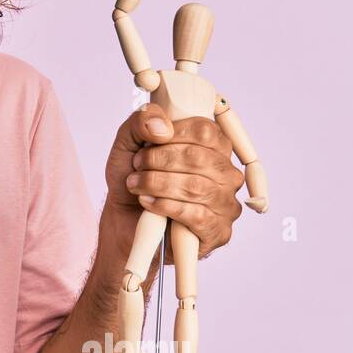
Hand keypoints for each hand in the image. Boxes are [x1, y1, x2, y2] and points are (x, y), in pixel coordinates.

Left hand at [102, 102, 244, 262]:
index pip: (205, 131)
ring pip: (196, 187)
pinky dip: (165, 206)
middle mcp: (227, 173)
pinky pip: (196, 215)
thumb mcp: (129, 142)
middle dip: (159, 161)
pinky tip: (147, 203)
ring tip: (136, 184)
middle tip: (137, 166)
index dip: (171, 135)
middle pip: (199, 158)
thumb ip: (142, 121)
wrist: (126, 220)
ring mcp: (226, 203)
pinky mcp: (218, 230)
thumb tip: (162, 127)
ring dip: (157, 184)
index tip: (146, 144)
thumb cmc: (136, 179)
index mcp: (214, 147)